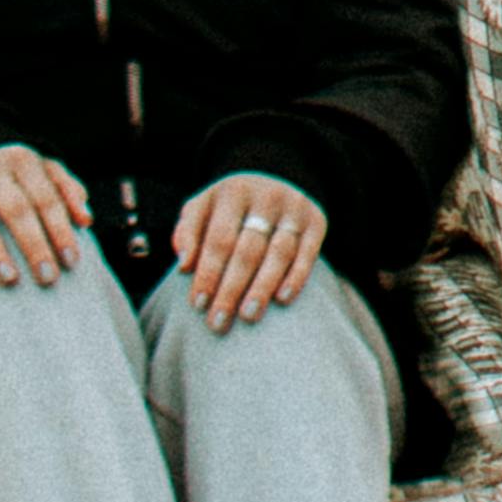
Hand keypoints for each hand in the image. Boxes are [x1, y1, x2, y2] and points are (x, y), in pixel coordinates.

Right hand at [0, 142, 88, 286]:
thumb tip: (86, 219)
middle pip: (15, 209)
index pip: (46, 196)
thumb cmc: (24, 179)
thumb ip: (69, 192)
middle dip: (33, 245)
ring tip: (10, 279)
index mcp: (23, 159)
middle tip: (48, 277)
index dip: (60, 229)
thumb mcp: (49, 174)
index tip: (72, 260)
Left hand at [172, 171, 326, 325]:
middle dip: (231, 289)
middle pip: (248, 249)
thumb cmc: (229, 208)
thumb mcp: (203, 207)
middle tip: (218, 322)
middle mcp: (267, 197)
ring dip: (262, 287)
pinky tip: (282, 299)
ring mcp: (295, 209)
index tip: (198, 305)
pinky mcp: (316, 222)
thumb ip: (188, 232)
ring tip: (248, 316)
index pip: (219, 238)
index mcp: (234, 192)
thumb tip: (184, 264)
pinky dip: (296, 277)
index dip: (208, 273)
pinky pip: (308, 253)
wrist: (276, 179)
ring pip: (279, 253)